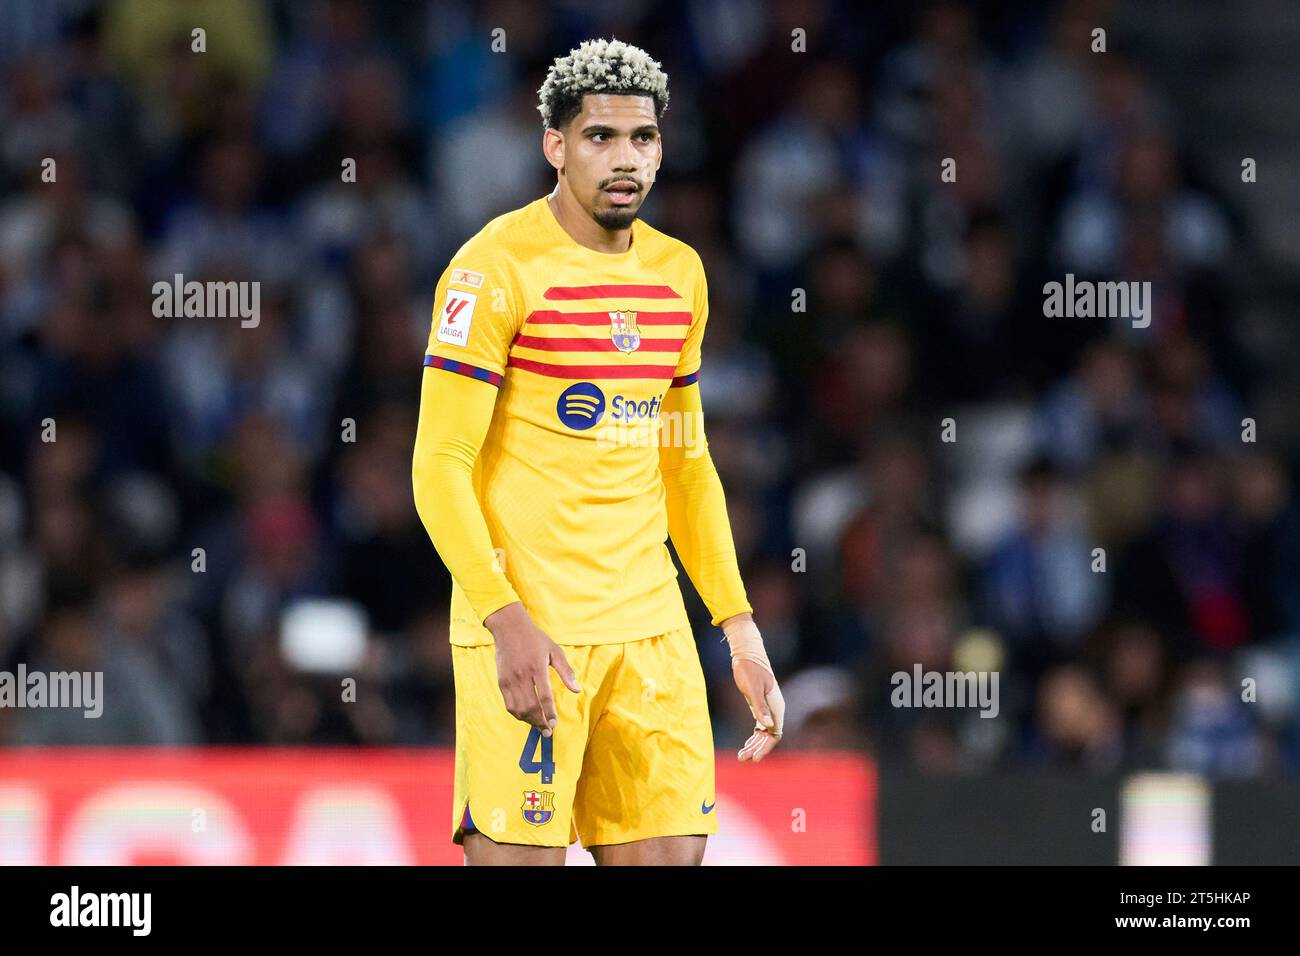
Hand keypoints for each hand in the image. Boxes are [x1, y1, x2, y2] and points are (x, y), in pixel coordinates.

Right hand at [485, 602, 580, 735]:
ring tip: (539, 726)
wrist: (509, 628)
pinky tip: (526, 717)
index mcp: (537, 667)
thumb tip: (577, 690)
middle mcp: (522, 675)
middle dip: (540, 722)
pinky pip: (509, 704)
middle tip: (548, 731)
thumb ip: (566, 671)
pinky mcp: (501, 682)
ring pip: (518, 708)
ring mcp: (510, 680)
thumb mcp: (554, 651)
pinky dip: (517, 714)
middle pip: (531, 706)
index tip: (554, 724)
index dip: (550, 713)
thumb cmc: (535, 639)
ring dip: (529, 721)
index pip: (544, 697)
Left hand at [732, 658, 783, 761]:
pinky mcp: (759, 706)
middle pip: (769, 737)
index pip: (775, 734)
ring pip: (764, 733)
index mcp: (776, 707)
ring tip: (741, 756)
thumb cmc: (749, 669)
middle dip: (757, 749)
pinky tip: (746, 744)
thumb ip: (760, 707)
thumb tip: (768, 726)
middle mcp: (775, 710)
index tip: (754, 758)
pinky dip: (754, 737)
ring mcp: (768, 709)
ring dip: (754, 745)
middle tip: (742, 758)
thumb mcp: (752, 689)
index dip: (765, 748)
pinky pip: (760, 727)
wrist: (747, 654)